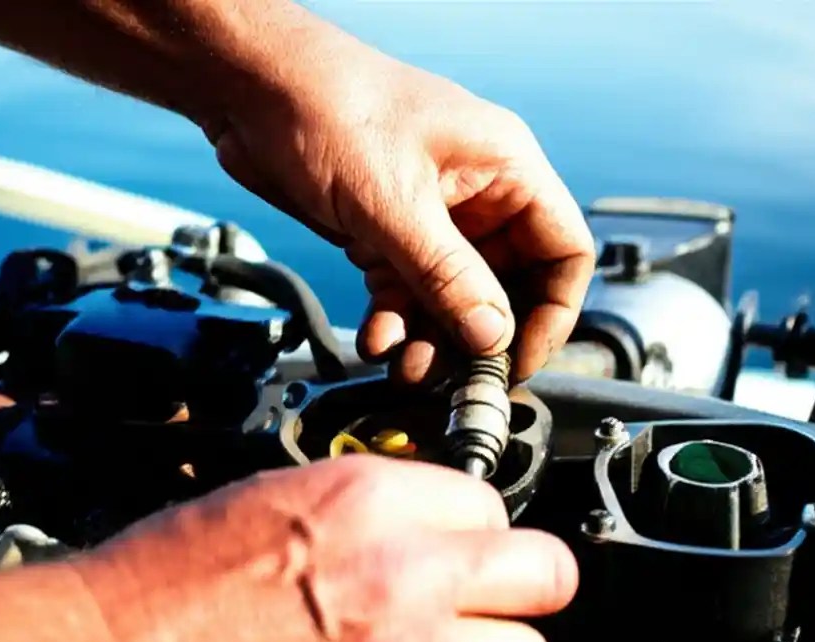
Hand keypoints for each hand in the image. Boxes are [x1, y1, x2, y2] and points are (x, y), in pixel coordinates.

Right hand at [67, 456, 576, 641]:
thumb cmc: (166, 584)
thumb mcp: (272, 502)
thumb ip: (367, 511)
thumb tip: (424, 528)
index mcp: (365, 500)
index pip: (492, 502)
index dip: (473, 530)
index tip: (458, 547)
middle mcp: (402, 576)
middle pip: (545, 577)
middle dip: (518, 590)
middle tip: (485, 603)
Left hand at [208, 34, 595, 383]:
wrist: (251, 90)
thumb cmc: (327, 108)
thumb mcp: (393, 202)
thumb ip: (447, 275)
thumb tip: (492, 335)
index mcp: (504, 168)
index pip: (563, 250)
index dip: (551, 313)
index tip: (518, 359)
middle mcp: (475, 194)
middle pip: (507, 284)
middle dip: (480, 335)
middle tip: (458, 378)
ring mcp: (429, 215)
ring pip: (451, 297)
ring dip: (432, 338)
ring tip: (408, 368)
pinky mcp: (384, 232)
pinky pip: (405, 291)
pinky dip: (394, 321)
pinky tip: (375, 340)